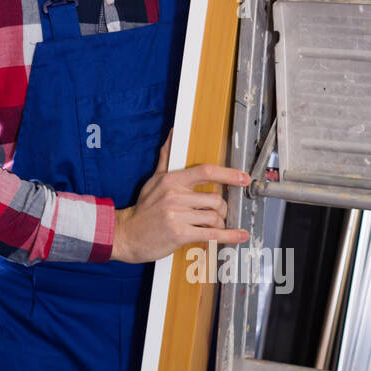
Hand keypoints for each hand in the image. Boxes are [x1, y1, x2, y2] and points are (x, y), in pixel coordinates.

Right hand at [111, 131, 250, 262]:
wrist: (128, 234)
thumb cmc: (144, 209)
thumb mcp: (154, 180)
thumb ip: (166, 157)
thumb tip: (172, 134)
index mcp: (171, 181)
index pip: (205, 172)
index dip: (228, 174)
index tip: (243, 178)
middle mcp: (174, 196)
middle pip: (214, 199)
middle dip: (222, 208)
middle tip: (220, 213)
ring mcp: (177, 216)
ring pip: (214, 217)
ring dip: (221, 223)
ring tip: (217, 226)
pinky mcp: (179, 234)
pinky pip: (211, 234)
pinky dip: (228, 236)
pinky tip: (238, 235)